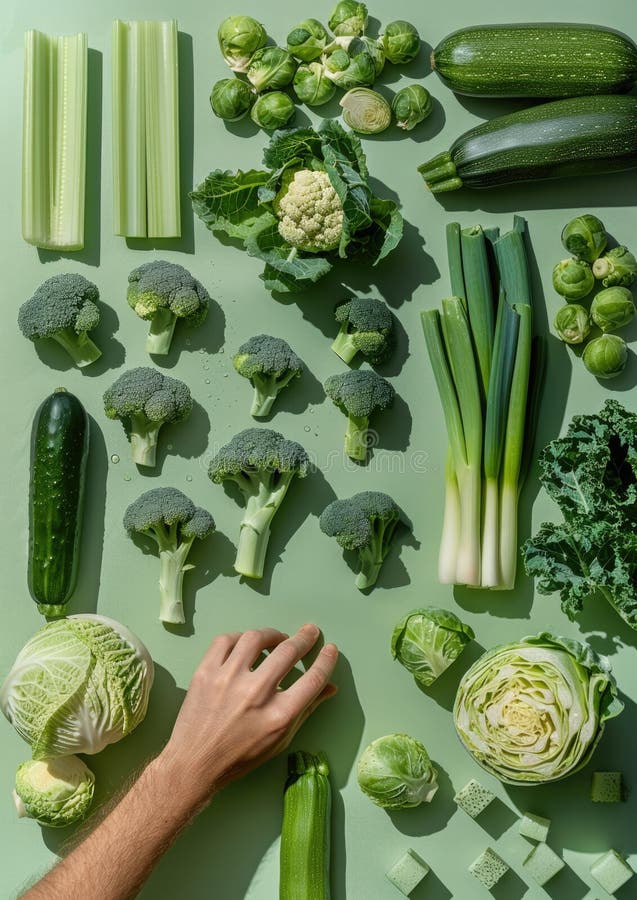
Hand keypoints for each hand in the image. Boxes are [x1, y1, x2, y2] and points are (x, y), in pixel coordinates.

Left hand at [158, 624, 337, 807]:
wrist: (195, 763)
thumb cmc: (241, 756)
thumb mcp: (280, 740)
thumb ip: (306, 710)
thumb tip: (331, 687)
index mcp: (279, 715)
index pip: (313, 679)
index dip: (326, 660)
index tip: (330, 649)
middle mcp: (256, 693)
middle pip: (288, 652)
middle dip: (305, 638)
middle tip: (309, 631)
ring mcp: (228, 679)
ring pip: (256, 638)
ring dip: (272, 634)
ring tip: (277, 639)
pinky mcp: (205, 671)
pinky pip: (226, 640)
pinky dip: (239, 638)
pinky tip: (246, 645)